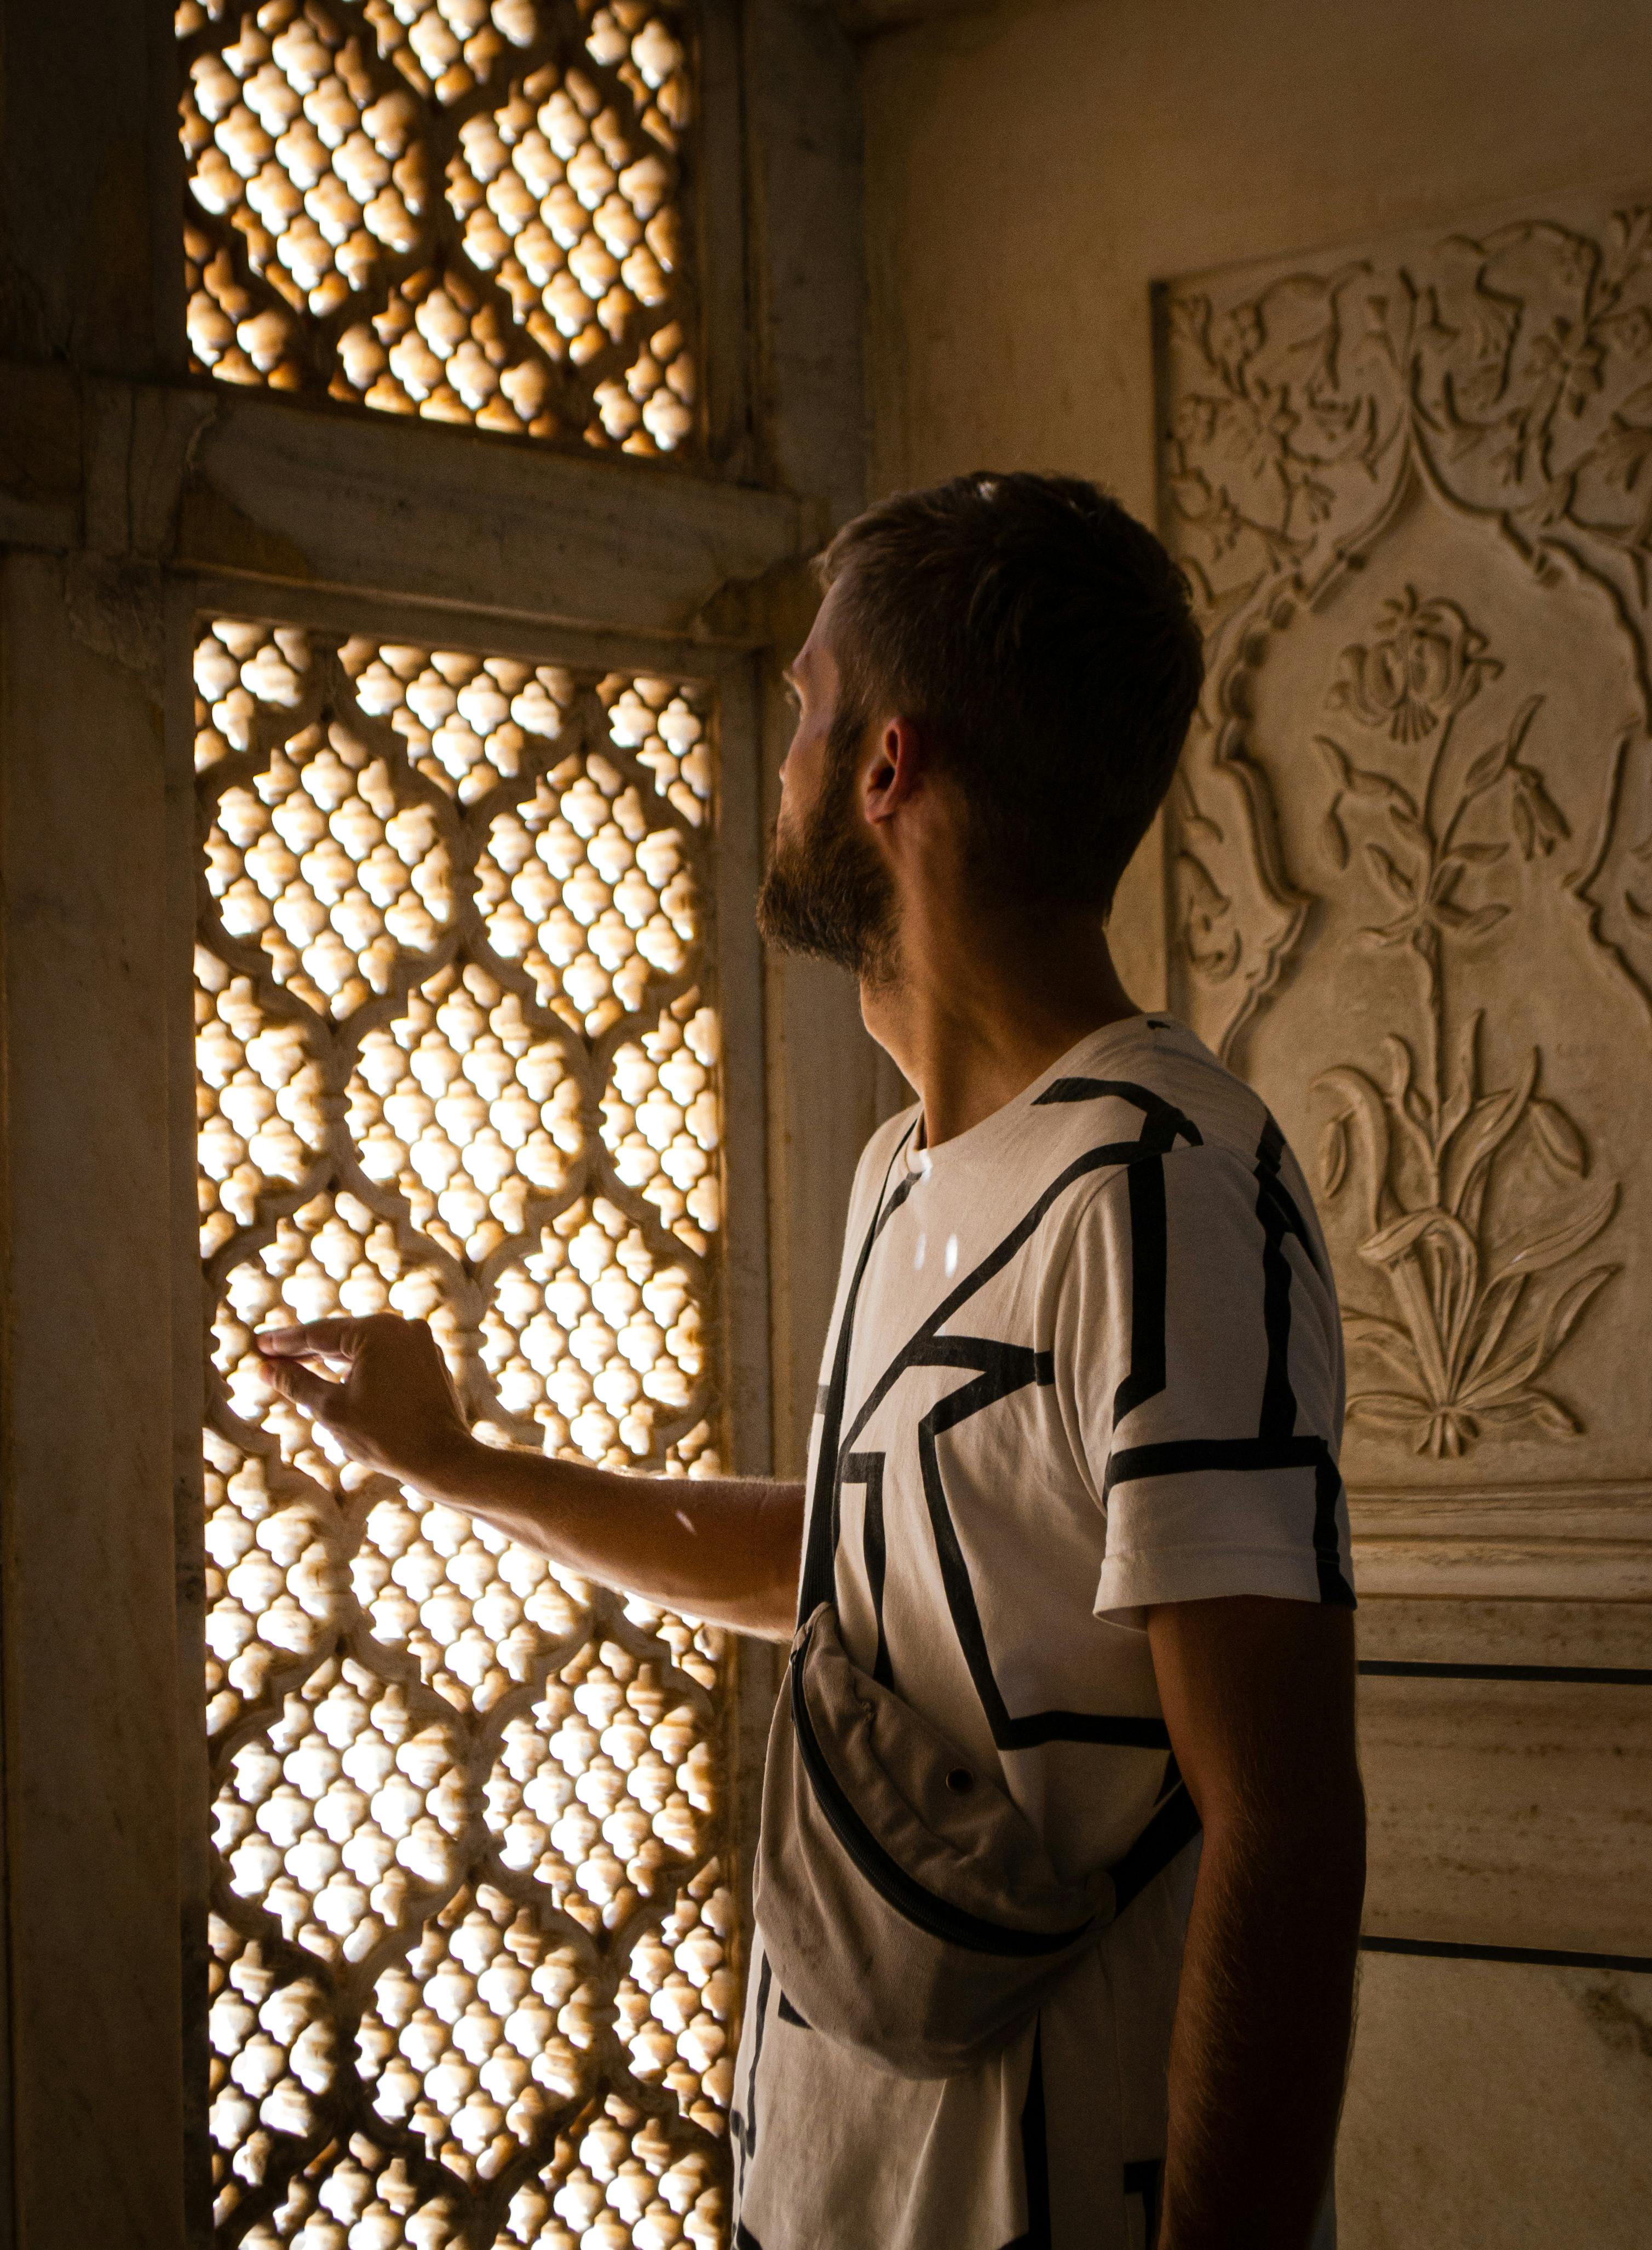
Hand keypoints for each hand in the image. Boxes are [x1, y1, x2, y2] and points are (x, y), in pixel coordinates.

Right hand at [256, 1316, 476, 1491]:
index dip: (284, 1342)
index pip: (319, 1333)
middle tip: (269, 1354)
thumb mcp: (331, 1409)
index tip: (259, 1344)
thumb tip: (267, 1369)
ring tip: (295, 1364)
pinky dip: (358, 1366)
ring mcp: (419, 1343)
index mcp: (379, 1331)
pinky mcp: (428, 1361)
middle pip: (341, 1336)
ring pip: (363, 1347)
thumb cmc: (385, 1436)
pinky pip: (384, 1357)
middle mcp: (403, 1327)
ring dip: (330, 1358)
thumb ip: (296, 1384)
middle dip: (304, 1349)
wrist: (443, 1458)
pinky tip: (335, 1374)